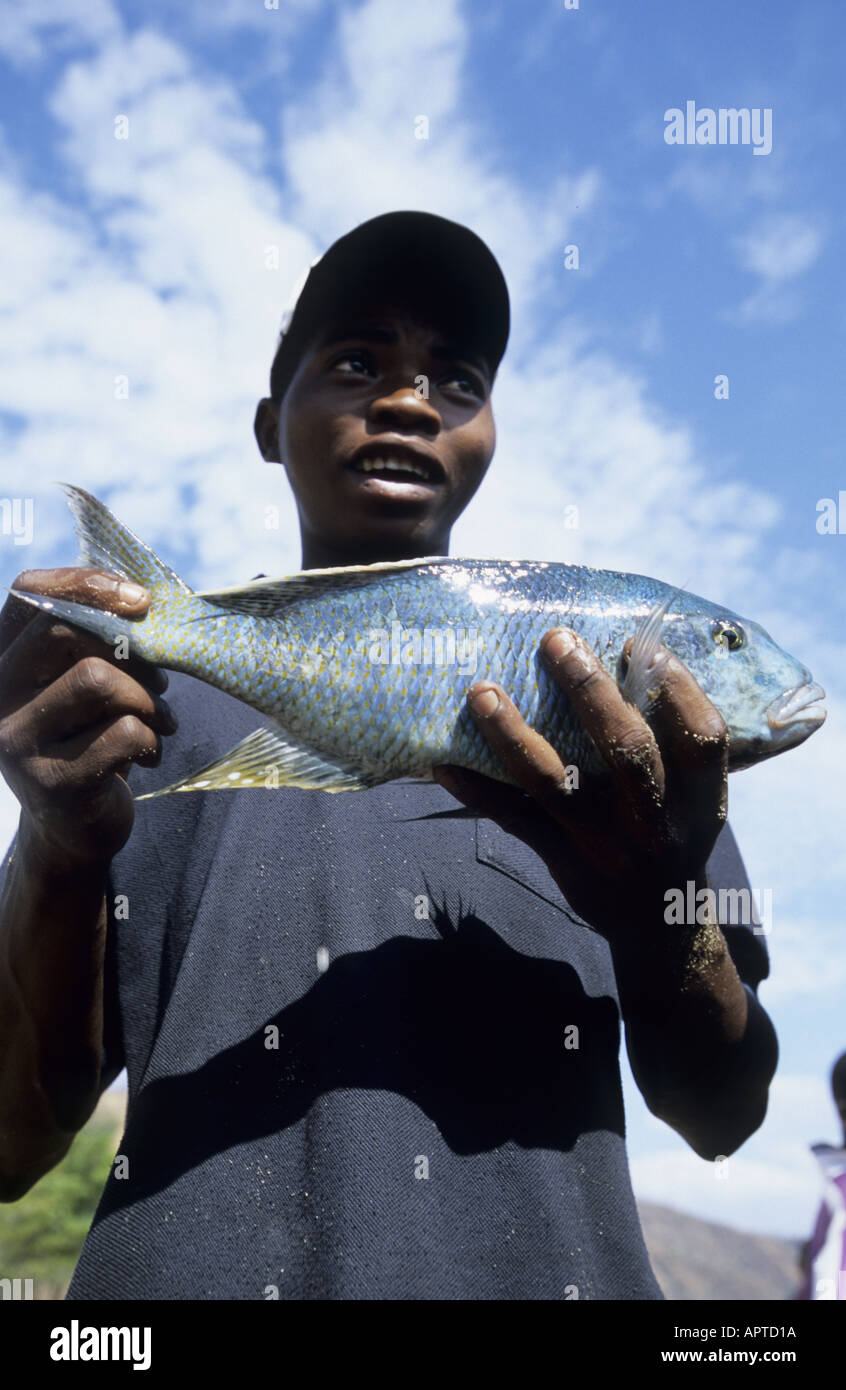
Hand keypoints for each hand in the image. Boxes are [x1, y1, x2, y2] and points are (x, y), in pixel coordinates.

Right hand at [0, 569, 176, 874]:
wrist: (72, 830)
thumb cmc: (88, 740)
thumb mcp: (83, 687)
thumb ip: (97, 643)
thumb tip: (145, 603)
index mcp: (2, 660)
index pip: (28, 593)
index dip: (87, 583)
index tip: (142, 600)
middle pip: (65, 631)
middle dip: (130, 650)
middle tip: (159, 678)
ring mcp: (17, 742)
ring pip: (98, 681)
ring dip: (150, 699)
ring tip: (162, 721)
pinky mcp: (51, 783)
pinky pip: (122, 734)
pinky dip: (153, 740)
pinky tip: (150, 755)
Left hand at [433, 627, 727, 938]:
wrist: (659, 926)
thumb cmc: (671, 834)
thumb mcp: (694, 799)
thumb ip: (671, 742)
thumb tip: (626, 655)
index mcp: (699, 800)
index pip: (701, 738)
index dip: (676, 688)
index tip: (639, 641)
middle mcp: (655, 824)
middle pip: (627, 751)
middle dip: (589, 691)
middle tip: (556, 639)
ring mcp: (605, 846)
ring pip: (555, 784)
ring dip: (513, 733)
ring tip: (481, 690)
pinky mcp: (563, 862)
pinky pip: (513, 819)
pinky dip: (476, 788)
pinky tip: (443, 761)